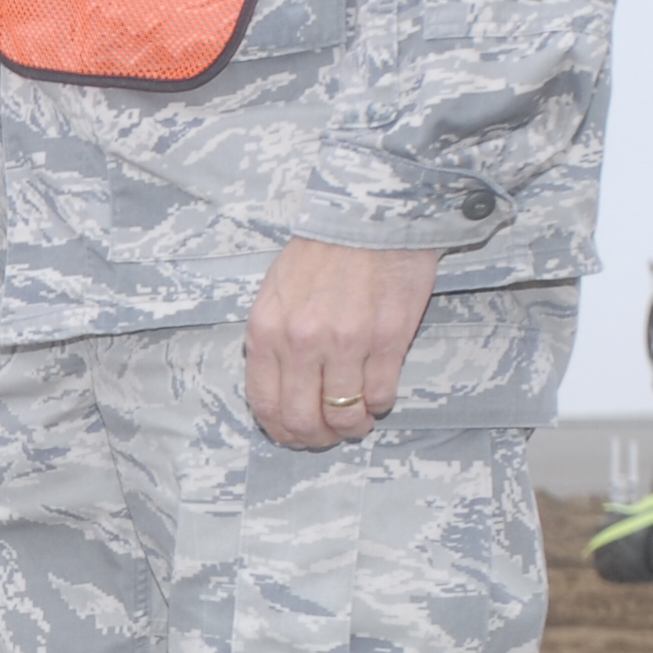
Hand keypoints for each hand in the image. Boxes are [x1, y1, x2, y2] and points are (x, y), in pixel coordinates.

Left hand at [245, 239, 440, 450]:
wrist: (371, 215)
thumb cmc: (323, 252)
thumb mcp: (275, 292)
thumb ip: (272, 339)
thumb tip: (278, 385)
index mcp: (267, 332)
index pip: (265, 404)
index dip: (281, 430)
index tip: (294, 433)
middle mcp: (301, 343)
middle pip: (302, 418)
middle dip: (315, 437)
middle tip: (328, 436)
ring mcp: (345, 343)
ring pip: (344, 413)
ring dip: (352, 426)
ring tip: (358, 421)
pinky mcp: (387, 339)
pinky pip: (380, 393)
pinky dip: (379, 405)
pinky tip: (379, 397)